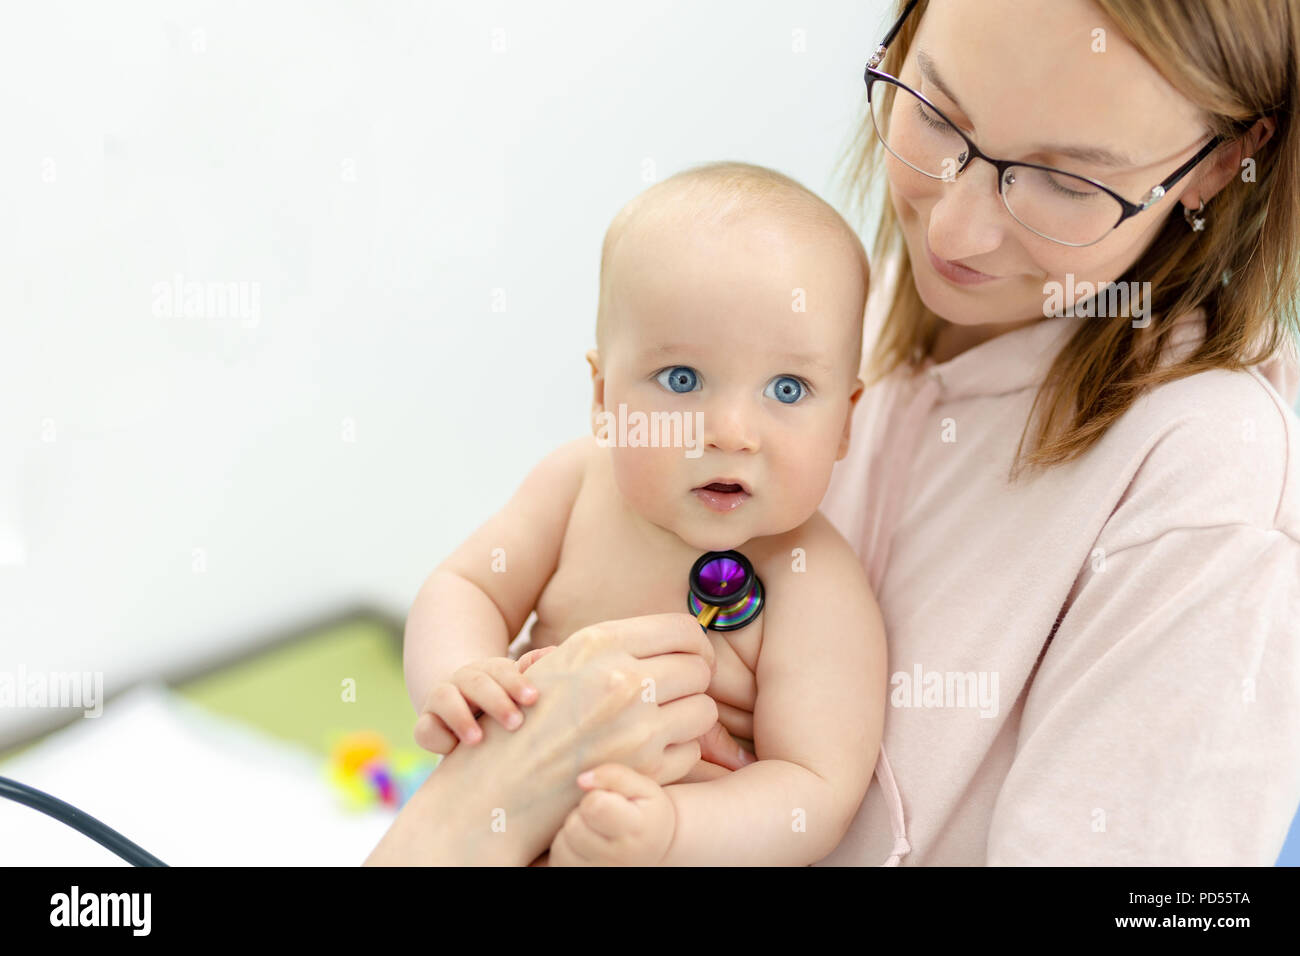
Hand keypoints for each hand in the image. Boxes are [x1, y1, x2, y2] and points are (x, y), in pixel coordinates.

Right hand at [367, 614, 716, 865]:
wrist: (491, 793)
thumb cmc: (523, 725)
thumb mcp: (561, 665)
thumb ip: (615, 651)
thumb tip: (678, 643)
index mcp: (599, 643)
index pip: (683, 628)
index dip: (695, 645)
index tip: (690, 658)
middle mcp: (620, 679)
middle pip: (700, 668)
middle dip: (692, 683)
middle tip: (674, 695)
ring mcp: (635, 727)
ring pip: (704, 710)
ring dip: (688, 719)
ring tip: (660, 724)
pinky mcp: (643, 771)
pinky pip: (690, 752)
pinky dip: (675, 755)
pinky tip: (644, 756)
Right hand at [414, 648, 556, 753]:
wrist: (462, 711)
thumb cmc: (499, 701)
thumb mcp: (514, 686)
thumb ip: (530, 670)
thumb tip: (553, 651)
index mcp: (487, 671)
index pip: (501, 670)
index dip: (516, 682)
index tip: (533, 698)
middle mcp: (461, 680)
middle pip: (476, 683)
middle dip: (496, 701)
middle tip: (516, 722)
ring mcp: (440, 700)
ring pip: (444, 699)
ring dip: (461, 718)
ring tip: (478, 740)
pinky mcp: (426, 725)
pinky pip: (425, 729)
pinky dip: (438, 738)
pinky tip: (453, 751)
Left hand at [548, 764, 675, 865]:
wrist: (656, 852)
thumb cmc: (646, 813)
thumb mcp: (643, 787)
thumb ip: (615, 775)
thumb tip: (581, 780)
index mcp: (636, 829)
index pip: (595, 806)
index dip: (594, 796)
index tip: (607, 798)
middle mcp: (619, 859)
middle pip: (575, 826)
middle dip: (582, 815)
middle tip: (600, 816)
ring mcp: (600, 873)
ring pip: (562, 844)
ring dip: (573, 833)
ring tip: (594, 831)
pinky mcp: (581, 878)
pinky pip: (558, 859)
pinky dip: (567, 849)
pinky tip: (586, 847)